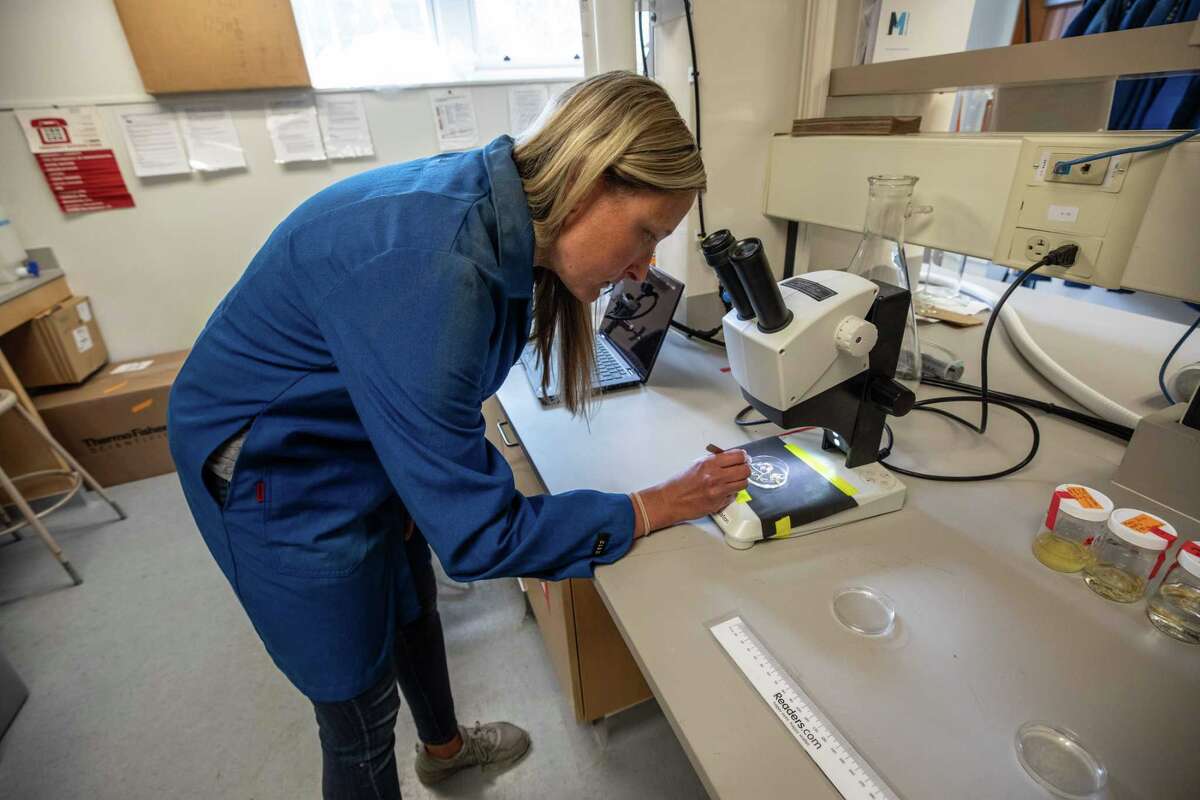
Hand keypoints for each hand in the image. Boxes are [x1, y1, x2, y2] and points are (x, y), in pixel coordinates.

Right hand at [635, 450, 750, 535]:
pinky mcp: (719, 502)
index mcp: (710, 462)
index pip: (738, 456)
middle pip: (745, 470)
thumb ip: (715, 461)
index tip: (744, 458)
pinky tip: (726, 490)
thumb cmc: (681, 482)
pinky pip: (734, 495)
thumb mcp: (697, 464)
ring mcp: (718, 490)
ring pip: (744, 483)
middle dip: (746, 469)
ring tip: (735, 481)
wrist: (671, 500)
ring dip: (741, 481)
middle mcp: (716, 475)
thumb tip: (731, 459)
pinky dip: (733, 492)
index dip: (744, 457)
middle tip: (742, 469)